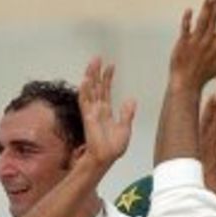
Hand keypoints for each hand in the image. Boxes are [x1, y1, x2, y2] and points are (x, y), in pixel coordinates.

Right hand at [75, 57, 136, 172]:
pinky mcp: (88, 118)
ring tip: (92, 63)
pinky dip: (84, 91)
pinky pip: (85, 102)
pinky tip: (85, 80)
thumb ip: (127, 114)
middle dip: (96, 72)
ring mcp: (91, 113)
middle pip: (96, 87)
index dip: (108, 78)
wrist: (105, 158)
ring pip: (89, 90)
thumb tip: (131, 100)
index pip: (105, 91)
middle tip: (97, 58)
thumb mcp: (125, 128)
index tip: (110, 66)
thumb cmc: (113, 148)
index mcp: (106, 112)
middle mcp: (97, 110)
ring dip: (90, 76)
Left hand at [168, 0, 215, 92]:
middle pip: (214, 19)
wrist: (187, 83)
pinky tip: (189, 10)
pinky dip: (187, 20)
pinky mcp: (183, 43)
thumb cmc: (204, 75)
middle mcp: (207, 41)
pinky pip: (185, 29)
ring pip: (202, 21)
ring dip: (206, 7)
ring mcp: (195, 42)